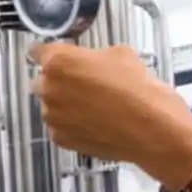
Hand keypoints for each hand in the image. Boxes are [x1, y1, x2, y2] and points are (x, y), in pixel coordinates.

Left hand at [29, 42, 191, 187]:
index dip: (49, 53)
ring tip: (94, 106)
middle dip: (59, 80)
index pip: (39, 51)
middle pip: (43, 80)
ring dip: (66, 103)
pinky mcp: (62, 140)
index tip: (56, 56)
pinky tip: (96, 123)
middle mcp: (49, 89)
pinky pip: (61, 127)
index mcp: (59, 62)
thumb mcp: (122, 53)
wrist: (152, 128)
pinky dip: (73, 124)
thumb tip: (93, 62)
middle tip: (84, 83)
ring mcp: (54, 117)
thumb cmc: (139, 88)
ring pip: (52, 105)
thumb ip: (95, 56)